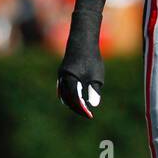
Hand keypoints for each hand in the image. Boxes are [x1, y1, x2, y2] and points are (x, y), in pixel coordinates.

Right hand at [57, 0, 104, 118]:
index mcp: (70, 79)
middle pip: (67, 99)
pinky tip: (75, 100)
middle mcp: (63, 78)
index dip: (82, 109)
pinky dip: (68, 96)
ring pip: (63, 95)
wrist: (82, 42)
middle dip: (77, 108)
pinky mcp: (62, 73)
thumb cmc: (91, 58)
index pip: (75, 99)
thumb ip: (94, 90)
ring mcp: (61, 76)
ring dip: (71, 103)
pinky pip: (62, 89)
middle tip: (87, 114)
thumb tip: (93, 105)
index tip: (90, 115)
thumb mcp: (96, 75)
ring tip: (82, 109)